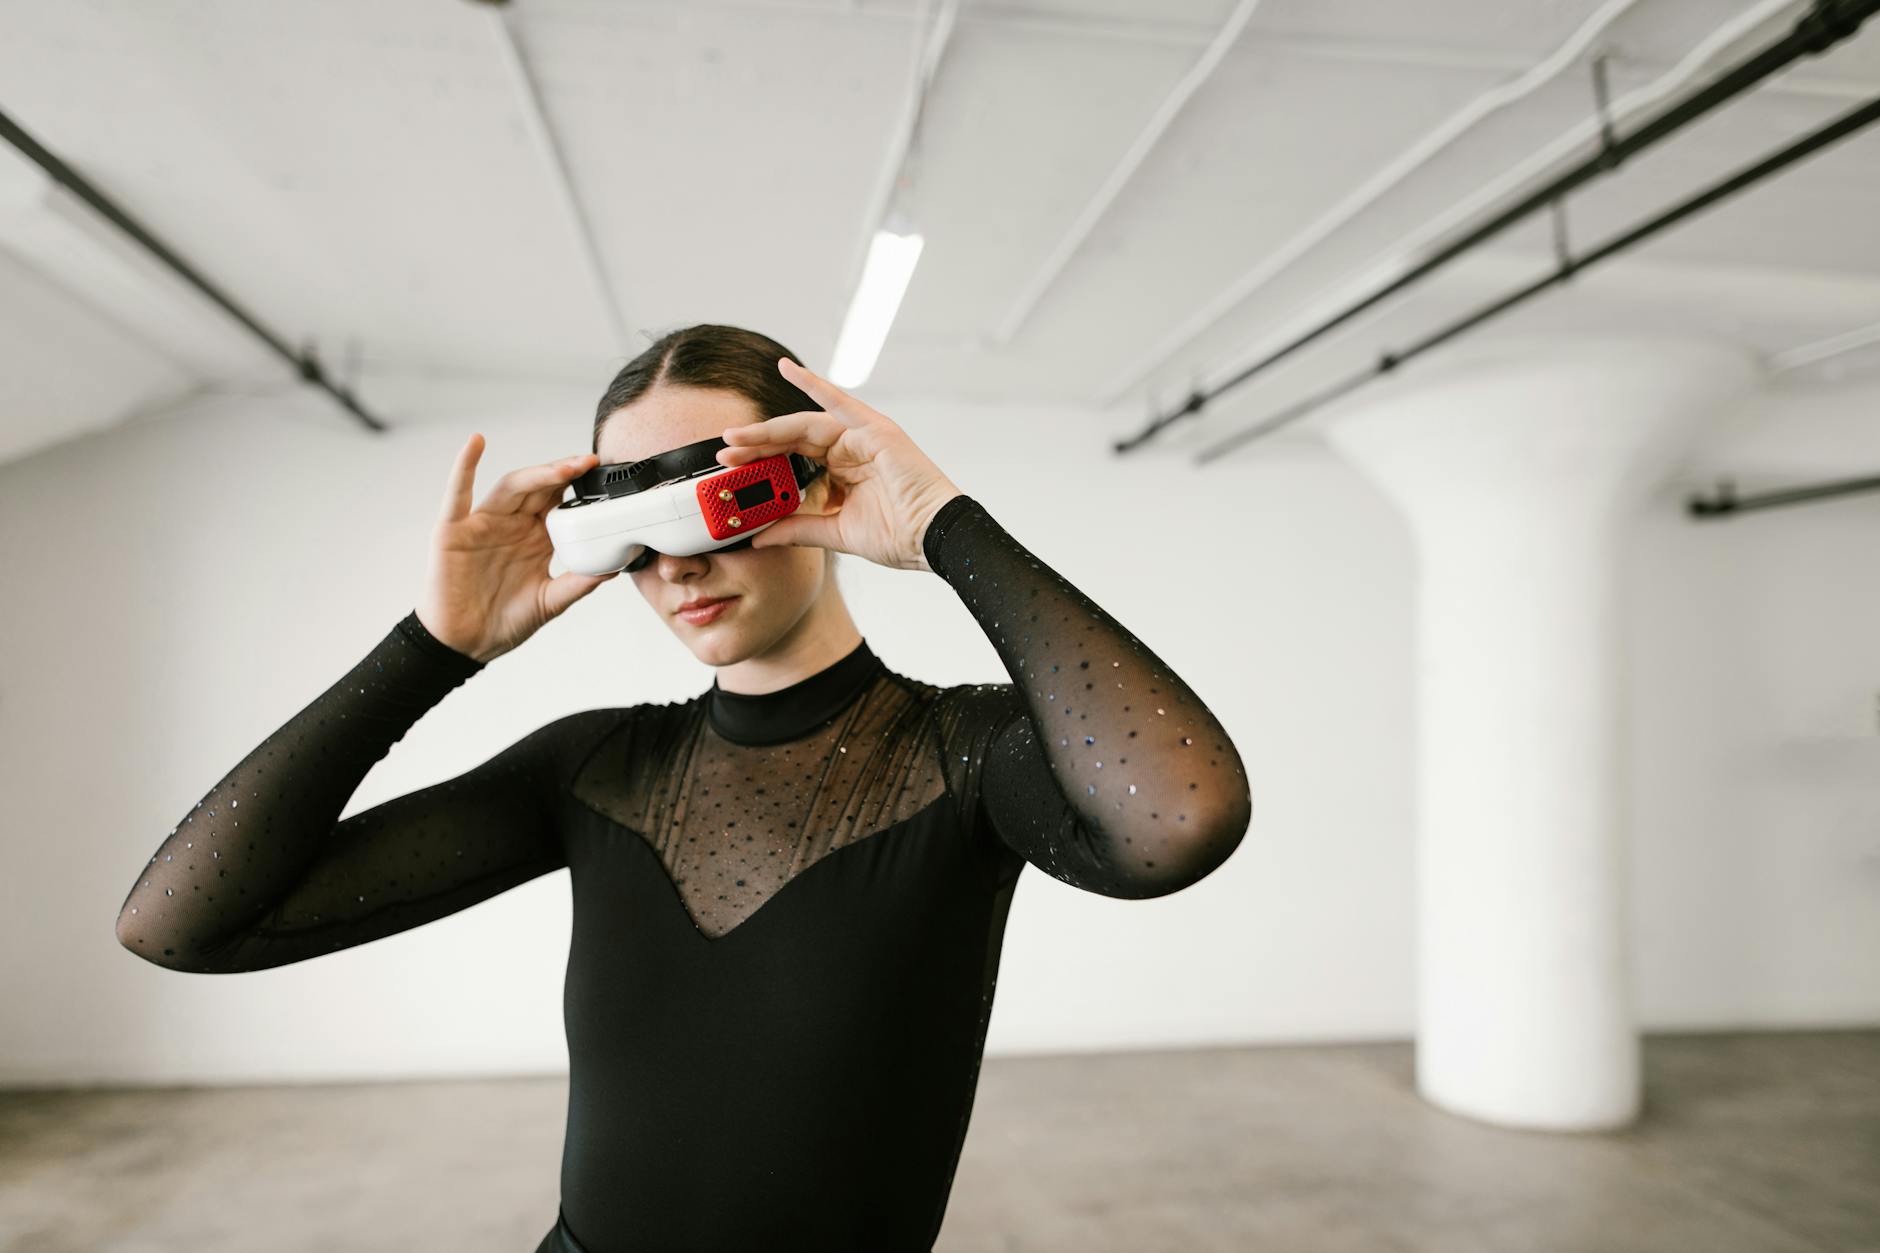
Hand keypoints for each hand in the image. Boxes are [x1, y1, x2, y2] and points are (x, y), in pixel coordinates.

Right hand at [416, 435, 617, 663]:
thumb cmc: (503, 621)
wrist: (466, 644)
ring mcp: (481, 524)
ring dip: (536, 474)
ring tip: (562, 468)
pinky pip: (457, 493)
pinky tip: (475, 443)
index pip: (558, 502)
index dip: (578, 487)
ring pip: (510, 487)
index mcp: (534, 538)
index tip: (602, 476)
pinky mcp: (453, 530)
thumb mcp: (549, 602)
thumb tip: (613, 569)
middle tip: (589, 464)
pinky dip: (463, 466)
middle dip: (563, 473)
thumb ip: (578, 584)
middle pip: (538, 488)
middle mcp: (510, 525)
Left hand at [715, 357, 963, 572]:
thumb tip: (759, 537)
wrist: (934, 540)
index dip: (761, 463)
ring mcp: (863, 437)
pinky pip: (838, 402)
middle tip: (722, 453)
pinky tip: (786, 368)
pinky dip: (813, 383)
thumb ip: (798, 528)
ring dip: (767, 431)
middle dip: (755, 447)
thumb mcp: (836, 533)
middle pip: (792, 441)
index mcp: (844, 472)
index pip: (793, 460)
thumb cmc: (900, 536)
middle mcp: (851, 449)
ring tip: (734, 439)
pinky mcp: (875, 430)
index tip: (730, 470)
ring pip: (803, 427)